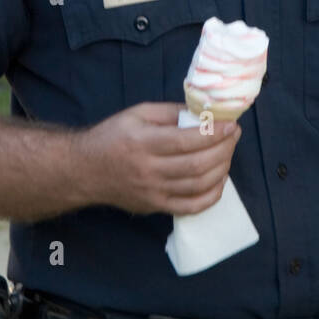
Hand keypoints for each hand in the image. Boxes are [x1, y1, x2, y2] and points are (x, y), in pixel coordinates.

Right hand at [73, 102, 241, 216]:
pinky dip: (212, 195)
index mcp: (143, 142)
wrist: (84, 171)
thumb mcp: (136, 114)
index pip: (186, 140)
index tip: (231, 124)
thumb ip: (169, 112)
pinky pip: (191, 206)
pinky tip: (220, 180)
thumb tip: (201, 113)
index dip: (214, 133)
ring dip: (222, 168)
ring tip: (228, 152)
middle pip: (197, 164)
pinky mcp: (155, 206)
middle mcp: (148, 170)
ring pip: (198, 185)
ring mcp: (153, 192)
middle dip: (223, 149)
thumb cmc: (111, 137)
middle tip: (234, 135)